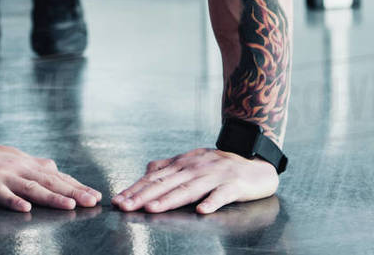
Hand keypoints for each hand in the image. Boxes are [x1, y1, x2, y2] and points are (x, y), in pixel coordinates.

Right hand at [0, 141, 101, 212]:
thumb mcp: (14, 158)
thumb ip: (35, 165)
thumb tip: (57, 168)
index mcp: (27, 165)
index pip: (56, 177)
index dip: (77, 186)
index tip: (96, 195)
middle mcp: (18, 169)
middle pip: (49, 182)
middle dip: (73, 192)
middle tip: (92, 202)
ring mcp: (1, 176)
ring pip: (29, 188)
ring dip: (50, 197)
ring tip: (69, 206)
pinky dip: (12, 201)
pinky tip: (24, 208)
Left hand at [112, 148, 278, 213]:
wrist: (255, 162)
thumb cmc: (220, 165)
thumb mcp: (193, 162)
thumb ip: (170, 167)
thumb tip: (147, 170)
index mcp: (183, 164)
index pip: (154, 177)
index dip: (135, 188)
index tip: (118, 199)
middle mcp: (195, 168)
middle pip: (166, 183)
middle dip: (143, 196)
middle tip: (124, 206)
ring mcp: (215, 176)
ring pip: (189, 189)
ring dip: (169, 200)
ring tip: (152, 209)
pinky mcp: (234, 186)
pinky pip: (222, 195)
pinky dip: (212, 202)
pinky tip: (202, 211)